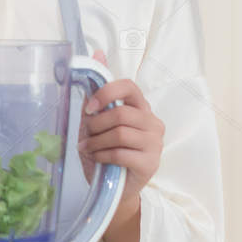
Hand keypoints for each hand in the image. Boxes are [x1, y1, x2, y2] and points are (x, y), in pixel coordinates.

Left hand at [76, 71, 162, 219]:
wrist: (114, 189)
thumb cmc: (106, 153)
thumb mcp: (96, 122)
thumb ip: (97, 92)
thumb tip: (96, 52)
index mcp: (140, 108)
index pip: (129, 87)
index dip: (106, 93)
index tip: (88, 108)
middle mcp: (152, 122)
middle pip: (122, 113)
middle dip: (96, 124)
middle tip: (86, 135)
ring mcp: (155, 143)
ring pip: (120, 133)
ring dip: (97, 141)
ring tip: (89, 148)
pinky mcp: (151, 163)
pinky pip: (121, 153)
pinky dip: (102, 155)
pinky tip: (97, 159)